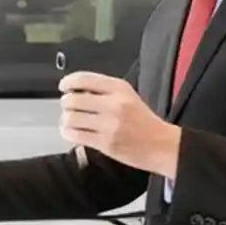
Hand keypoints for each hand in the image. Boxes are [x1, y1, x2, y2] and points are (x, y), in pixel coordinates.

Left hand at [58, 72, 180, 177]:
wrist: (162, 145)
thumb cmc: (143, 121)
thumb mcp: (127, 96)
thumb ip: (103, 91)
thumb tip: (74, 90)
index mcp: (119, 88)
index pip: (84, 79)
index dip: (68, 82)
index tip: (63, 86)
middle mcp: (114, 104)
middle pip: (73, 99)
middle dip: (66, 104)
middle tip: (69, 108)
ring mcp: (109, 125)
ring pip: (71, 118)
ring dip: (65, 120)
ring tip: (70, 121)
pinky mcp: (105, 143)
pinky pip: (75, 135)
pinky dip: (68, 132)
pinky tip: (71, 132)